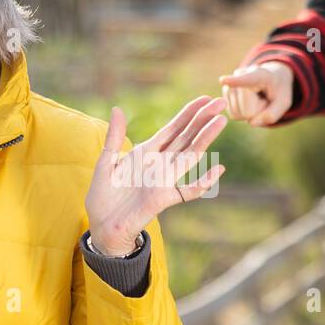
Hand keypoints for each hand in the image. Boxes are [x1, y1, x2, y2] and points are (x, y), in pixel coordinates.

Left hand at [84, 96, 227, 254]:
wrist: (102, 226)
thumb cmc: (103, 196)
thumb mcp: (106, 163)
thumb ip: (114, 138)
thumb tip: (118, 109)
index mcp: (146, 152)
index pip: (173, 128)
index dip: (189, 113)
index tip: (206, 99)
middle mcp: (160, 164)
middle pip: (186, 137)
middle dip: (203, 120)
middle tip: (222, 102)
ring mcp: (164, 181)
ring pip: (190, 156)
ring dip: (205, 139)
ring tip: (221, 121)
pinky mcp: (164, 199)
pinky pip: (188, 191)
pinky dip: (203, 181)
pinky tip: (218, 169)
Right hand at [218, 62, 293, 126]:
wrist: (270, 79)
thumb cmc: (278, 90)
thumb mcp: (284, 102)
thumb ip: (273, 114)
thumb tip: (251, 123)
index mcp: (259, 74)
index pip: (246, 80)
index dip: (234, 81)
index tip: (223, 80)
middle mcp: (240, 76)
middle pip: (247, 111)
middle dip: (258, 111)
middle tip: (264, 99)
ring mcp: (230, 84)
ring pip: (238, 114)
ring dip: (250, 113)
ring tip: (257, 99)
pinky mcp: (225, 94)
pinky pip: (233, 115)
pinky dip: (243, 114)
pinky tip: (248, 102)